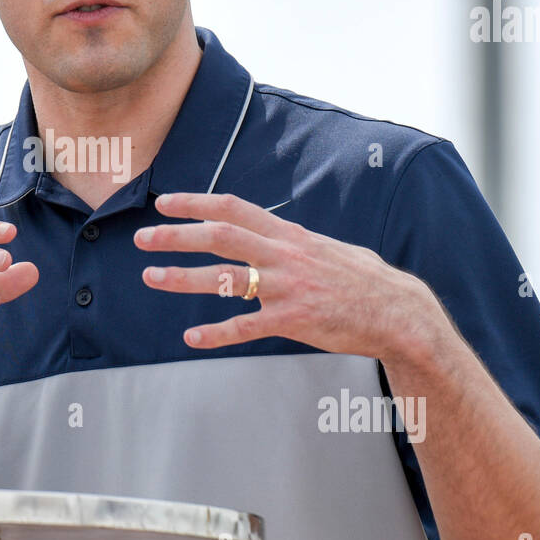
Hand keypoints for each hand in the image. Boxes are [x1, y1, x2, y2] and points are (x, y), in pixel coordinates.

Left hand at [134, 192, 435, 361]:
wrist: (398, 313)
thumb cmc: (363, 281)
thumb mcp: (326, 249)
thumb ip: (292, 242)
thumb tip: (270, 233)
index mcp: (290, 235)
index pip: (234, 208)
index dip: (197, 202)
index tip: (164, 202)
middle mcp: (284, 255)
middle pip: (220, 236)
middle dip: (176, 235)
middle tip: (141, 237)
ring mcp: (288, 287)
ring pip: (225, 278)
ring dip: (183, 278)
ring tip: (150, 277)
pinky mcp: (294, 320)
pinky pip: (246, 326)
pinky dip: (216, 333)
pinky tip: (191, 338)